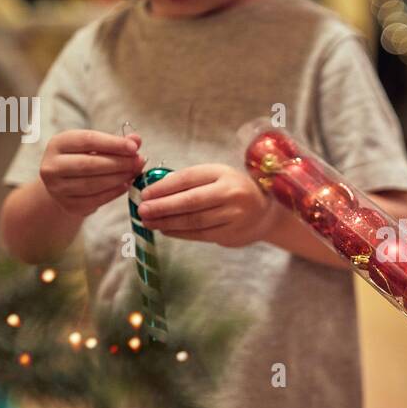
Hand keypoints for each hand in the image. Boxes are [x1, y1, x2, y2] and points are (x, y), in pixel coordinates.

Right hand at [40, 129, 144, 215]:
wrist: (66, 182)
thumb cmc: (83, 158)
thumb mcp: (95, 145)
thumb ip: (115, 142)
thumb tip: (136, 139)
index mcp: (58, 144)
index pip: (87, 140)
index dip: (113, 144)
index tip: (134, 147)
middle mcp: (52, 166)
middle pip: (89, 164)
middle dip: (118, 163)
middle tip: (138, 161)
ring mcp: (57, 188)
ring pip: (92, 184)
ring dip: (118, 178)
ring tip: (134, 173)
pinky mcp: (68, 205)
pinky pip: (95, 200)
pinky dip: (113, 193)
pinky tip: (125, 185)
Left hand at [136, 164, 280, 246]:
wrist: (264, 212)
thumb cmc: (232, 190)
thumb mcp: (216, 177)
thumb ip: (191, 181)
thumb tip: (155, 190)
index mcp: (222, 173)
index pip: (188, 178)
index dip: (164, 187)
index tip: (146, 193)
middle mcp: (230, 193)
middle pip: (191, 201)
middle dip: (163, 206)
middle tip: (142, 210)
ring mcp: (233, 215)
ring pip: (194, 220)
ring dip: (168, 222)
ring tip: (149, 222)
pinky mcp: (231, 233)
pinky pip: (200, 234)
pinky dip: (180, 233)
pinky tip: (166, 230)